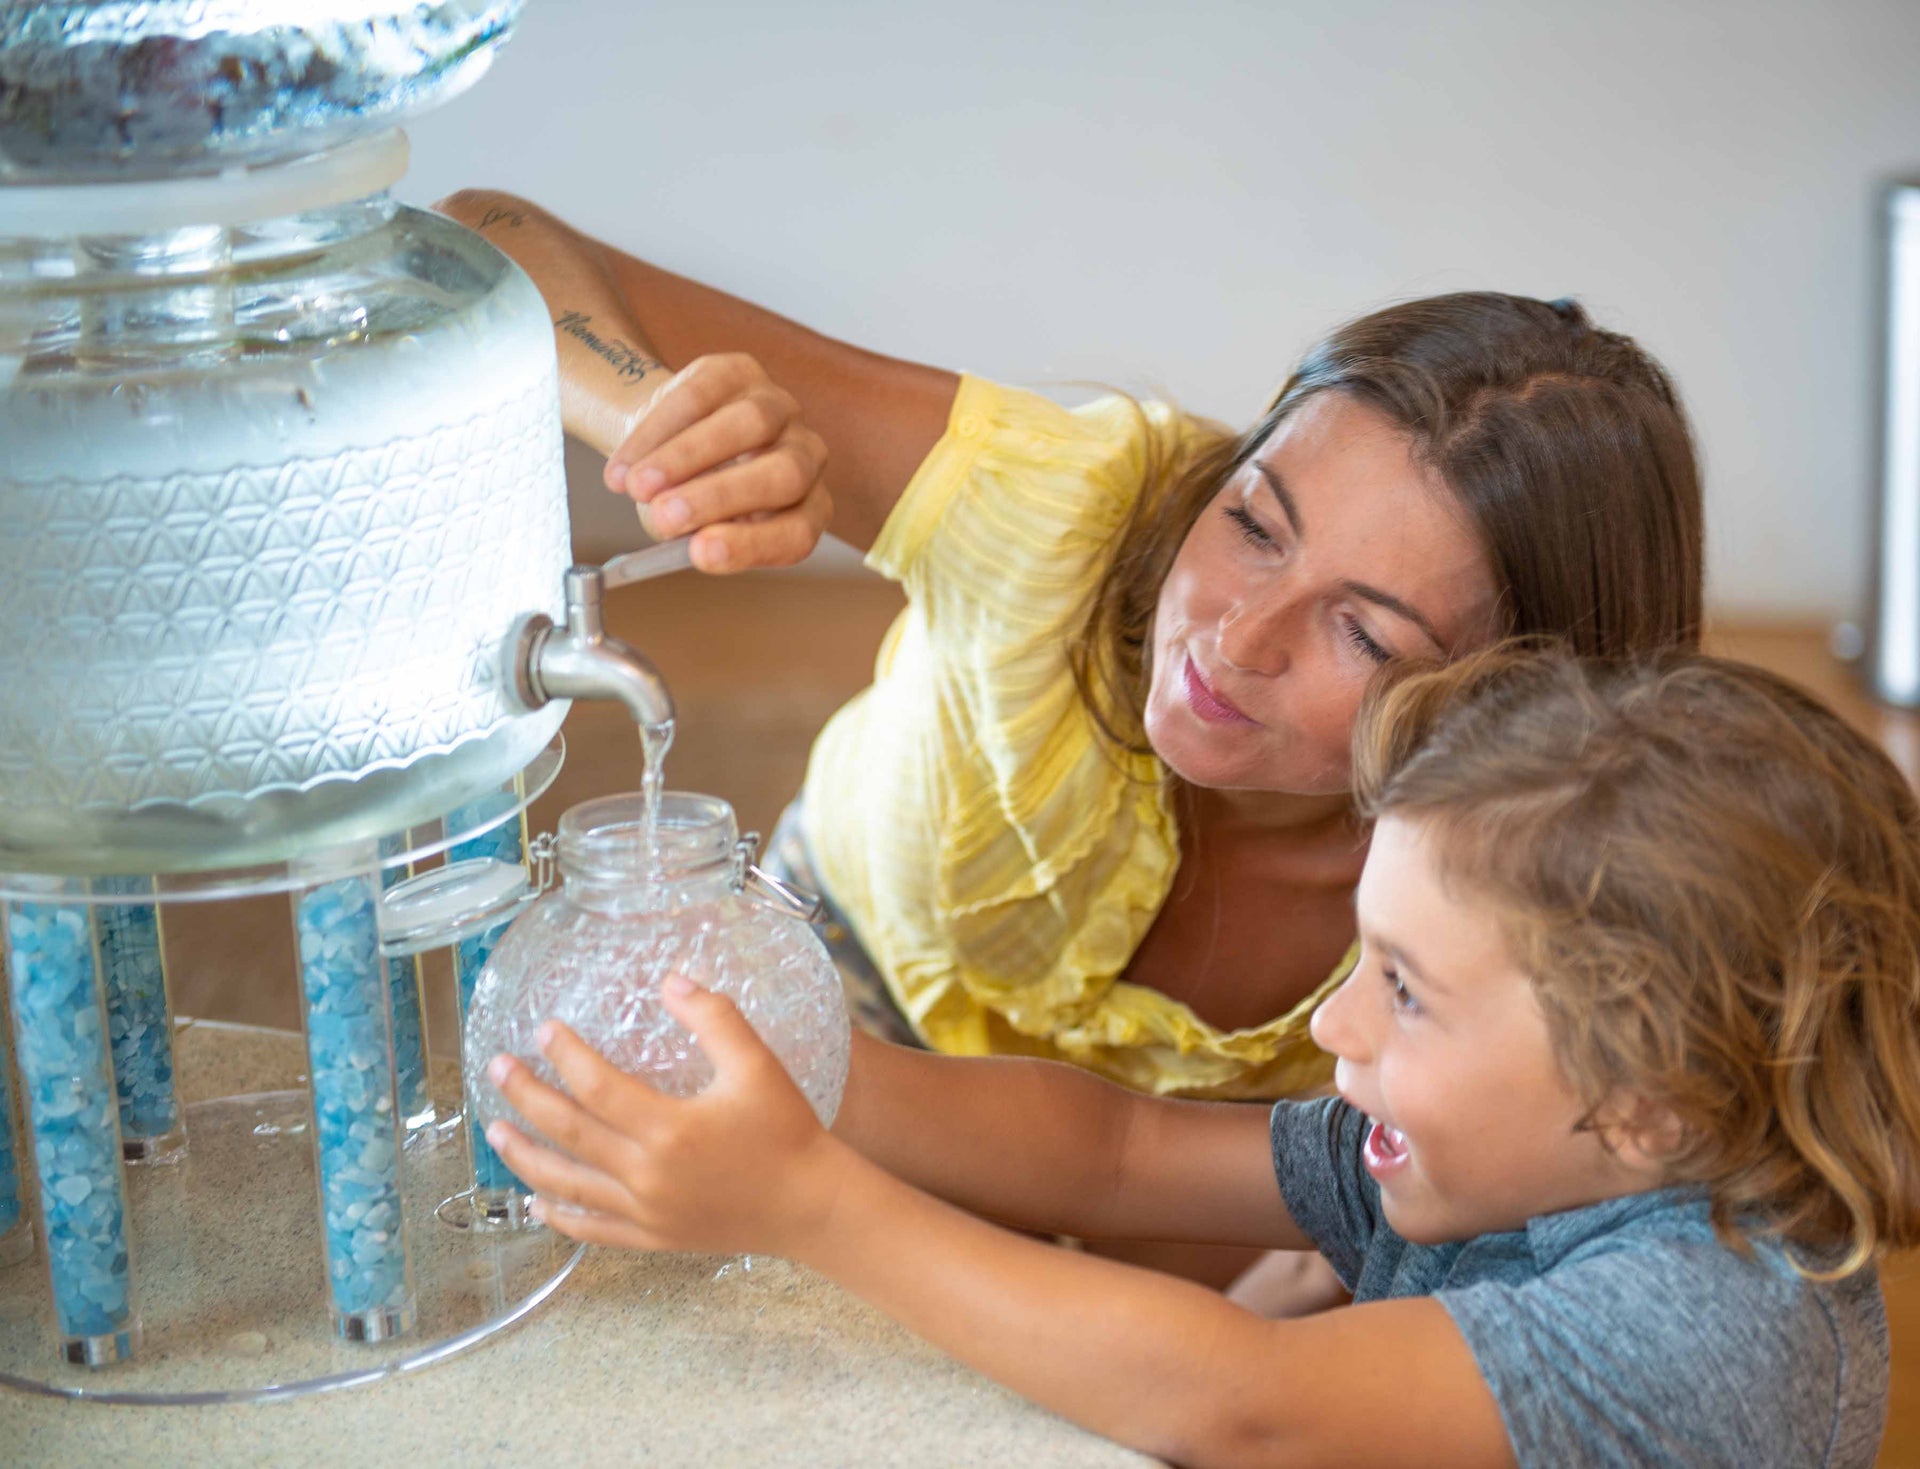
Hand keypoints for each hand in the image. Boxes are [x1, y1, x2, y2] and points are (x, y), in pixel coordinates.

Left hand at [484, 975, 847, 1256]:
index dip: (565, 1055)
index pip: (597, 1086)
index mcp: (669, 1129)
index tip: (543, 1029)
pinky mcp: (653, 1237)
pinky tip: (535, 1202)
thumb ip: (714, 1018)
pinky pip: (592, 1229)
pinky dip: (559, 1216)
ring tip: (495, 1132)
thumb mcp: (758, 1064)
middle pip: (569, 1132)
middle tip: (496, 1069)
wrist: (811, 1206)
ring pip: (567, 1184)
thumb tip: (671, 982)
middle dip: (526, 1097)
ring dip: (525, 1156)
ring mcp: (646, 1212)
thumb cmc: (787, 1131)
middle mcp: (647, 1174)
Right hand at [605, 353, 830, 573]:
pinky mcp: (740, 371)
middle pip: (782, 475)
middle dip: (719, 496)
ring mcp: (779, 408)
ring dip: (684, 457)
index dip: (751, 545)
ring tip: (635, 487)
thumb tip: (668, 525)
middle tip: (663, 516)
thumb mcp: (693, 531)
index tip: (699, 554)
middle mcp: (806, 456)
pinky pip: (701, 396)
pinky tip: (625, 462)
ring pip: (748, 425)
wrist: (672, 442)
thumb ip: (688, 535)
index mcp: (806, 508)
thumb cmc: (690, 498)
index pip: (796, 532)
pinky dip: (656, 431)